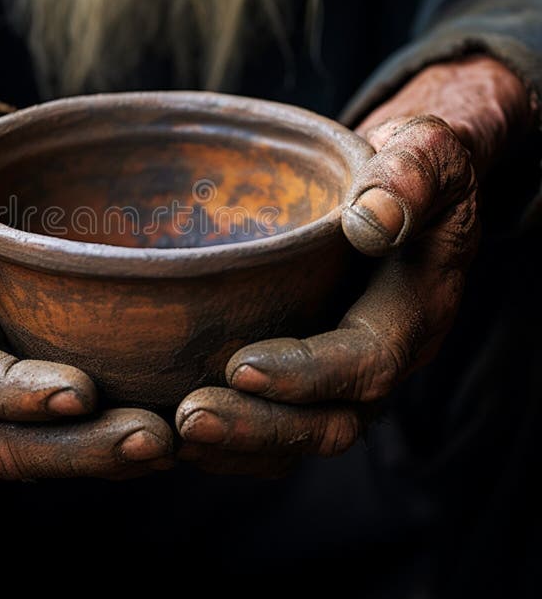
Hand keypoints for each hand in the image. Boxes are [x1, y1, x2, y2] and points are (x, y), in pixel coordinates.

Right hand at [0, 99, 172, 479]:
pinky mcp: (41, 358)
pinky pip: (76, 414)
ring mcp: (2, 363)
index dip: (12, 395)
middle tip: (153, 438)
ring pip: (45, 440)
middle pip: (3, 438)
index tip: (83, 391)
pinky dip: (119, 426)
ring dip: (106, 452)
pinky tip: (180, 418)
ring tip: (176, 439)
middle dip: (75, 448)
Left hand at [175, 56, 533, 475]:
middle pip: (329, 422)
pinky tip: (171, 421)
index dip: (307, 373)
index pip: (368, 362)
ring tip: (169, 432)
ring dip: (236, 445)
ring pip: (297, 435)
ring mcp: (345, 371)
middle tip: (188, 417)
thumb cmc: (416, 169)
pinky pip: (276, 421)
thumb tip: (370, 221)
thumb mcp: (428, 153)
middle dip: (258, 428)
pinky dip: (230, 436)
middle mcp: (382, 355)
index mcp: (414, 310)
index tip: (239, 365)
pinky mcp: (311, 370)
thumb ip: (412, 177)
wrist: (406, 192)